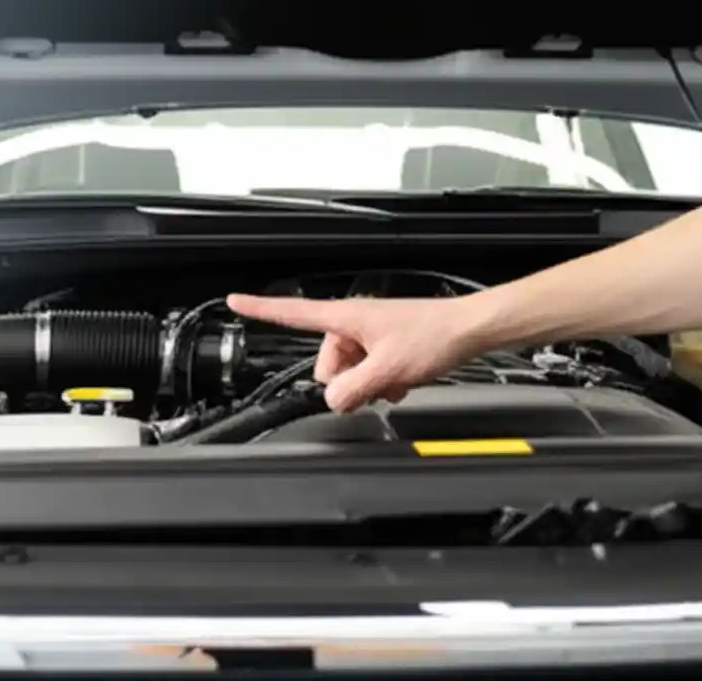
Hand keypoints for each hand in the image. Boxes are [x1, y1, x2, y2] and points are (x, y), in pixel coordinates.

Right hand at [226, 293, 485, 411]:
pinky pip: (368, 374)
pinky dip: (383, 382)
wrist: (467, 331)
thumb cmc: (432, 335)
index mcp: (346, 319)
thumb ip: (354, 388)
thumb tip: (332, 400)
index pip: (293, 313)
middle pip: (326, 365)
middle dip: (347, 381)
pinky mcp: (384, 347)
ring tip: (395, 379)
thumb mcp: (389, 370)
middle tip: (376, 381)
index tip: (234, 300)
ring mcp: (368, 336)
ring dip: (369, 384)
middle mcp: (353, 324)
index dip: (260, 308)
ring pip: (348, 374)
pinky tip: (402, 380)